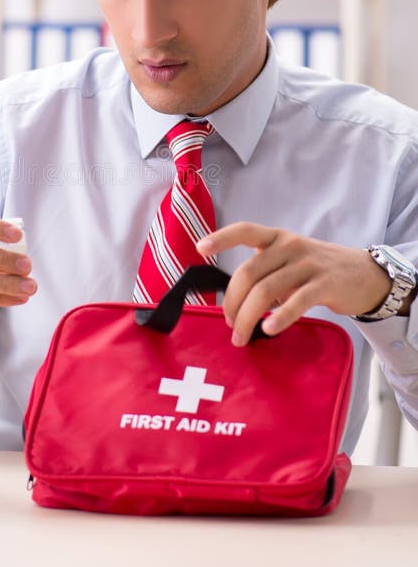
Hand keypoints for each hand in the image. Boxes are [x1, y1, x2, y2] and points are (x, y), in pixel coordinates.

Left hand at [196, 222, 391, 345]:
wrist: (366, 275)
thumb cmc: (318, 271)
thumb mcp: (289, 264)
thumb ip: (265, 276)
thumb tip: (236, 304)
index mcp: (276, 239)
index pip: (245, 230)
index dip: (221, 238)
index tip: (200, 248)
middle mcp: (289, 246)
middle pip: (249, 273)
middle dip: (232, 302)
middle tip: (228, 324)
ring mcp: (308, 264)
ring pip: (267, 290)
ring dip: (248, 316)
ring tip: (241, 336)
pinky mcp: (326, 283)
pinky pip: (297, 301)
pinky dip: (280, 317)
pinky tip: (269, 329)